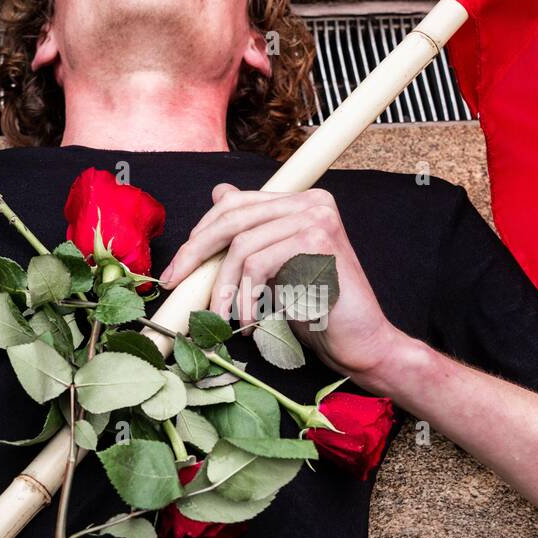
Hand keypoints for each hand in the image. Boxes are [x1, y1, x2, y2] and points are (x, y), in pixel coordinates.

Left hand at [159, 183, 404, 378]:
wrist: (361, 344)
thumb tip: (218, 194)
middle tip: (176, 283)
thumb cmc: (318, 313)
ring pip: (242, 245)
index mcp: (302, 203)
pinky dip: (247, 296)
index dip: (201, 234)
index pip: (236, 204)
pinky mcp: (318, 240)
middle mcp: (312, 202)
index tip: (178, 268)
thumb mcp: (275, 271)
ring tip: (224, 316)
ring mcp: (317, 217)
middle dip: (196, 254)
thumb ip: (252, 236)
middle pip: (233, 218)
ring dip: (224, 287)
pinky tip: (250, 319)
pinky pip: (259, 263)